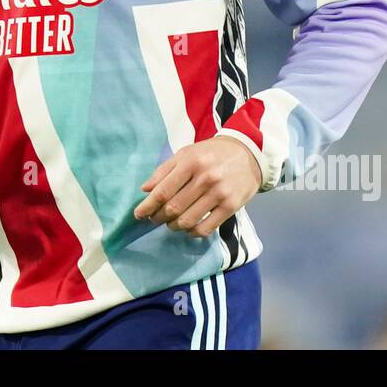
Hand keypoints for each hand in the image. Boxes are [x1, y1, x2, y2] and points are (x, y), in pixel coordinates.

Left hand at [133, 137, 262, 237]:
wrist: (248, 154)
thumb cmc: (211, 154)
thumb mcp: (186, 153)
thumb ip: (164, 170)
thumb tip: (145, 189)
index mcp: (190, 162)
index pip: (162, 191)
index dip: (147, 206)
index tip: (138, 215)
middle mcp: (205, 178)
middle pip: (173, 208)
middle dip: (158, 218)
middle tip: (154, 219)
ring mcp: (219, 193)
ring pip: (188, 220)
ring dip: (174, 226)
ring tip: (171, 224)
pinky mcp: (231, 206)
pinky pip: (206, 228)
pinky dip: (193, 232)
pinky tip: (189, 228)